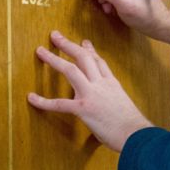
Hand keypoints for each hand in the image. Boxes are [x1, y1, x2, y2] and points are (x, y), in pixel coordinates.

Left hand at [28, 31, 152, 151]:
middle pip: (84, 58)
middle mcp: (101, 84)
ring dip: (54, 59)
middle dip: (68, 45)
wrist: (136, 134)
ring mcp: (92, 94)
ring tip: (41, 51)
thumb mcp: (124, 106)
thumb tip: (109, 108)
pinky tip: (32, 98)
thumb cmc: (133, 126)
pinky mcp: (84, 108)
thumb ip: (113, 102)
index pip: (99, 62)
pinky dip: (44, 101)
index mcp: (112, 84)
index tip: (83, 42)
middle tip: (56, 36)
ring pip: (71, 70)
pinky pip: (60, 104)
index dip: (90, 50)